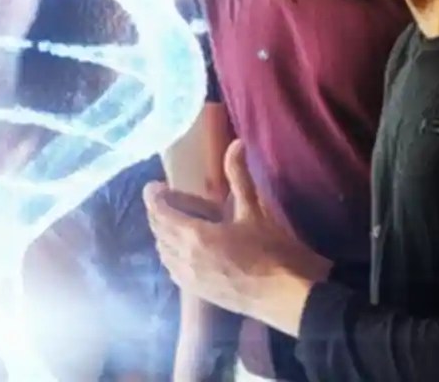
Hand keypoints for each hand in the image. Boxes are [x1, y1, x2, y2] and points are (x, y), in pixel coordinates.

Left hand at [143, 139, 331, 335]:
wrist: (285, 295)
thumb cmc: (270, 251)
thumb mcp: (253, 210)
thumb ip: (239, 176)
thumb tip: (236, 143)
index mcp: (193, 235)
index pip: (160, 212)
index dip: (153, 197)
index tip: (154, 185)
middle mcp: (183, 257)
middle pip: (158, 230)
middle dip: (158, 212)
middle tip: (164, 200)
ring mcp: (188, 278)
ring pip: (163, 251)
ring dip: (162, 233)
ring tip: (172, 221)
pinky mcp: (196, 292)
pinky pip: (171, 268)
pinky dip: (170, 253)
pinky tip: (181, 249)